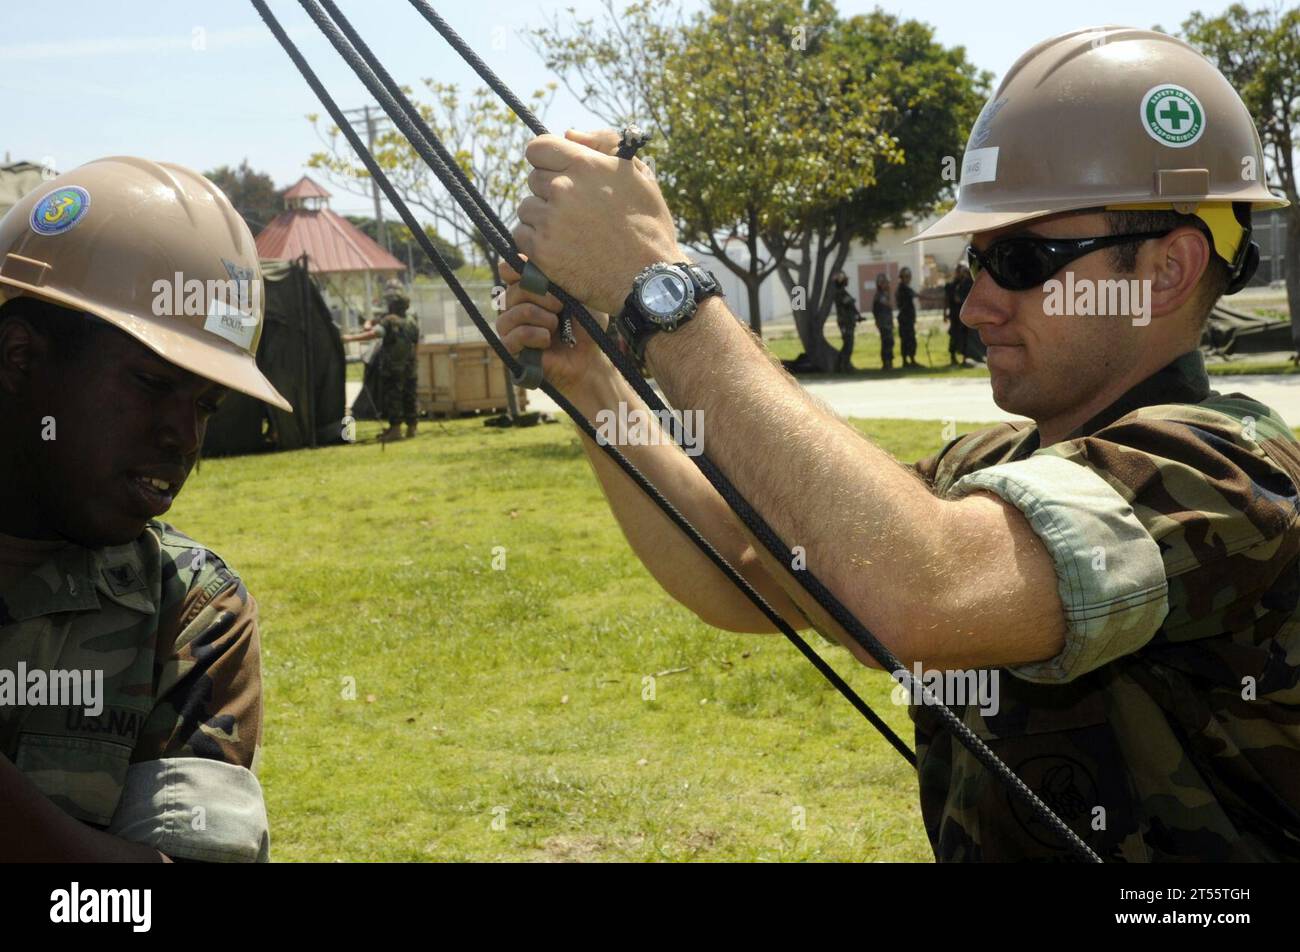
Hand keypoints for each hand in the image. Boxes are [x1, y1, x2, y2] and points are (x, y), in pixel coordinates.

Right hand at [495, 254, 610, 397]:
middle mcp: (513, 304)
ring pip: (514, 311)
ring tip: (556, 326)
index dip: (518, 268)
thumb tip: (532, 259)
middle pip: (514, 289)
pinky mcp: (509, 349)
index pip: (508, 269)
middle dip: (542, 296)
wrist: (589, 359)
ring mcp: (509, 326)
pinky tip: (547, 341)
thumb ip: (557, 276)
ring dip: (542, 318)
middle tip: (560, 307)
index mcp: (527, 288)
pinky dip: (534, 336)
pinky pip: (513, 335)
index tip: (539, 276)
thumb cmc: (585, 325)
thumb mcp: (577, 294)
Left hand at [514, 129, 682, 315]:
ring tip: (571, 234)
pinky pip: (521, 235)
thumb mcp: (639, 175)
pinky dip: (535, 243)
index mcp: (585, 165)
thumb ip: (604, 144)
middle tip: (575, 212)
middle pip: (533, 179)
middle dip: (549, 192)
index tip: (558, 174)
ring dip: (542, 218)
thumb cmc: (648, 227)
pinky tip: (561, 249)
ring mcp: (550, 220)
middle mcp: (563, 188)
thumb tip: (569, 134)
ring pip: (527, 208)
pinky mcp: (541, 250)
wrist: (648, 279)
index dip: (547, 160)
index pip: (538, 147)